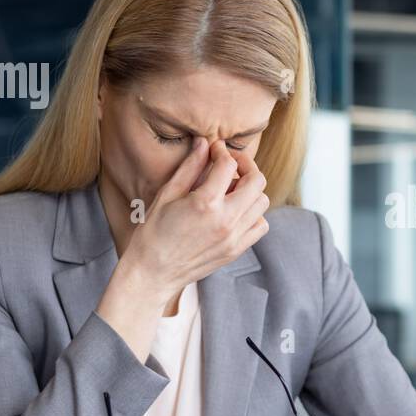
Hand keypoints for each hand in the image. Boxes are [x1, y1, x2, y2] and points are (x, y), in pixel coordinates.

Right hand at [96, 137, 268, 360]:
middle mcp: (226, 220)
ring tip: (231, 189)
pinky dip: (254, 214)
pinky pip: (261, 225)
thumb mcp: (167, 194)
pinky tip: (235, 211)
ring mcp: (234, 237)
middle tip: (230, 165)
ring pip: (262, 202)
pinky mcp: (237, 250)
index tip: (214, 150)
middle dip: (246, 166)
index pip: (229, 165)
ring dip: (251, 190)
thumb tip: (204, 143)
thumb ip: (190, 167)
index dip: (222, 151)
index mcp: (205, 203)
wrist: (153, 273)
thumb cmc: (154, 232)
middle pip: (257, 181)